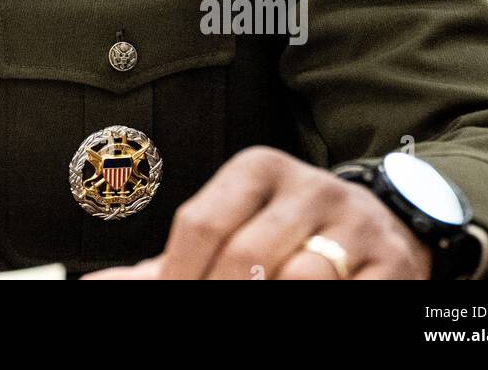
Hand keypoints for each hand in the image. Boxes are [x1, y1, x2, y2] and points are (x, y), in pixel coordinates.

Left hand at [82, 146, 431, 279]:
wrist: (389, 222)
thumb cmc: (289, 234)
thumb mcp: (234, 227)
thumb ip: (171, 263)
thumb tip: (92, 285)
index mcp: (257, 169)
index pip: (200, 223)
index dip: (178, 275)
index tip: (173, 298)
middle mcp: (306, 186)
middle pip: (244, 256)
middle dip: (217, 296)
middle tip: (201, 318)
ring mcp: (354, 224)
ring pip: (300, 279)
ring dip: (269, 304)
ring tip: (254, 313)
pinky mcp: (394, 264)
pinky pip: (352, 296)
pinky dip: (323, 310)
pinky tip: (300, 314)